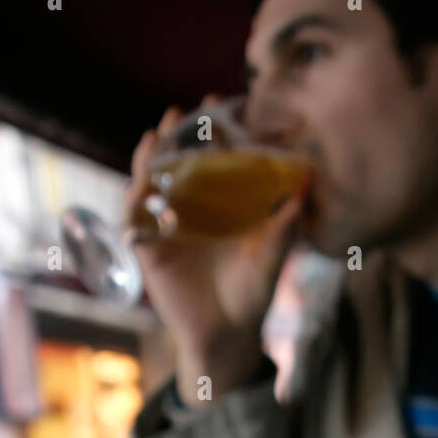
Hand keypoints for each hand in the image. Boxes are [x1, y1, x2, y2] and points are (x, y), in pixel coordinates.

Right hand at [125, 95, 305, 400]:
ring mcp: (167, 229)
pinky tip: (140, 186)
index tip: (217, 102)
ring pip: (150, 186)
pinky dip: (135, 203)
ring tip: (154, 138)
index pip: (212, 159)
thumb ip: (284, 228)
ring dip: (149, 161)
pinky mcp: (150, 252)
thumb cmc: (251, 295)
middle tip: (179, 112)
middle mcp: (191, 211)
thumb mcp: (271, 258)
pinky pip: (136, 222)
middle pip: (176, 164)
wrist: (227, 335)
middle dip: (174, 136)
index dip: (213, 132)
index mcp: (220, 205)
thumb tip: (303, 191)